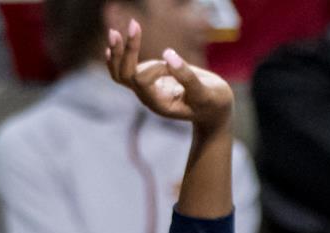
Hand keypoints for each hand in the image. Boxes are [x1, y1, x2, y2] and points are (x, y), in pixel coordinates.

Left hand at [105, 19, 231, 131]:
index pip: (142, 81)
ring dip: (117, 52)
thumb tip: (168, 54)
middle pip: (125, 75)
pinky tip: (116, 41)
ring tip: (115, 32)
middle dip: (127, 52)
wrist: (213, 109)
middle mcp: (148, 98)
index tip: (173, 61)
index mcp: (160, 104)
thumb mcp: (205, 92)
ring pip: (120, 72)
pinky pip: (125, 69)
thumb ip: (187, 76)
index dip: (155, 67)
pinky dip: (119, 55)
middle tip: (134, 26)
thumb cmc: (212, 101)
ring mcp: (146, 89)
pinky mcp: (147, 80)